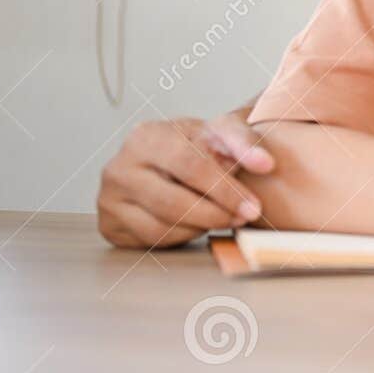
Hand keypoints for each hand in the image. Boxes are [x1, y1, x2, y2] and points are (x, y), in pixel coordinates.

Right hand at [97, 111, 273, 248]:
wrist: (170, 157)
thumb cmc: (199, 145)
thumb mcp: (222, 132)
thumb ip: (245, 142)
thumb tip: (265, 164)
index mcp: (145, 137)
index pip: (189, 167)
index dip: (225, 189)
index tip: (254, 206)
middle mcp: (118, 167)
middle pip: (173, 202)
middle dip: (215, 214)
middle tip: (244, 218)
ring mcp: (108, 197)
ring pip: (161, 226)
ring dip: (200, 227)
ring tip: (222, 216)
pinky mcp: (109, 224)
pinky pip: (150, 241)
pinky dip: (181, 236)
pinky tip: (196, 223)